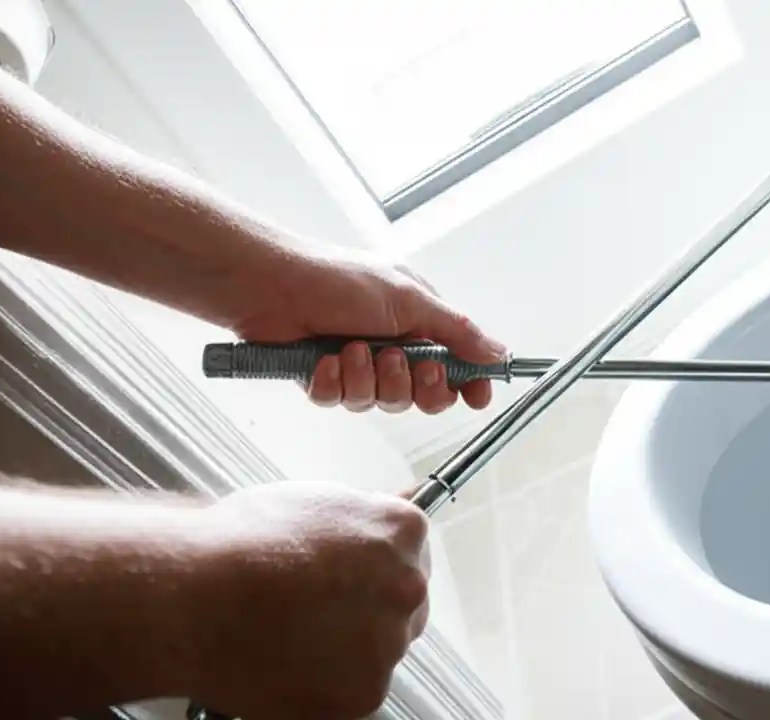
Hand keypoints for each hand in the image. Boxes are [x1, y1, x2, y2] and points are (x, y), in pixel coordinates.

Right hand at [189, 481, 429, 719]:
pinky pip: (355, 691)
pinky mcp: (364, 692)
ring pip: (379, 650)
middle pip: (405, 603)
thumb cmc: (241, 542)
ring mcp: (388, 642)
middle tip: (317, 610)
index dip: (373, 567)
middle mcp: (407, 586)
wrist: (196, 595)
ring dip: (348, 648)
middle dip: (369, 607)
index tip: (349, 576)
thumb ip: (362, 516)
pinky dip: (327, 685)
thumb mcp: (313, 501)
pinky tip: (290, 663)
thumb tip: (386, 517)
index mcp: (402, 532)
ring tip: (292, 636)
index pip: (410, 553)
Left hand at [228, 244, 504, 413]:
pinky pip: (341, 403)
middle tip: (399, 361)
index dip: (468, 385)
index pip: (457, 366)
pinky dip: (333, 383)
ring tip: (350, 349)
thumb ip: (456, 331)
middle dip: (411, 384)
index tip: (476, 397)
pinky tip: (323, 360)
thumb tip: (498, 352)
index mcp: (418, 324)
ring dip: (367, 379)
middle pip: (423, 396)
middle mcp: (392, 347)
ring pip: (381, 403)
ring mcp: (358, 366)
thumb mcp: (409, 300)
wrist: (271, 285)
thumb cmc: (338, 280)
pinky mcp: (325, 380)